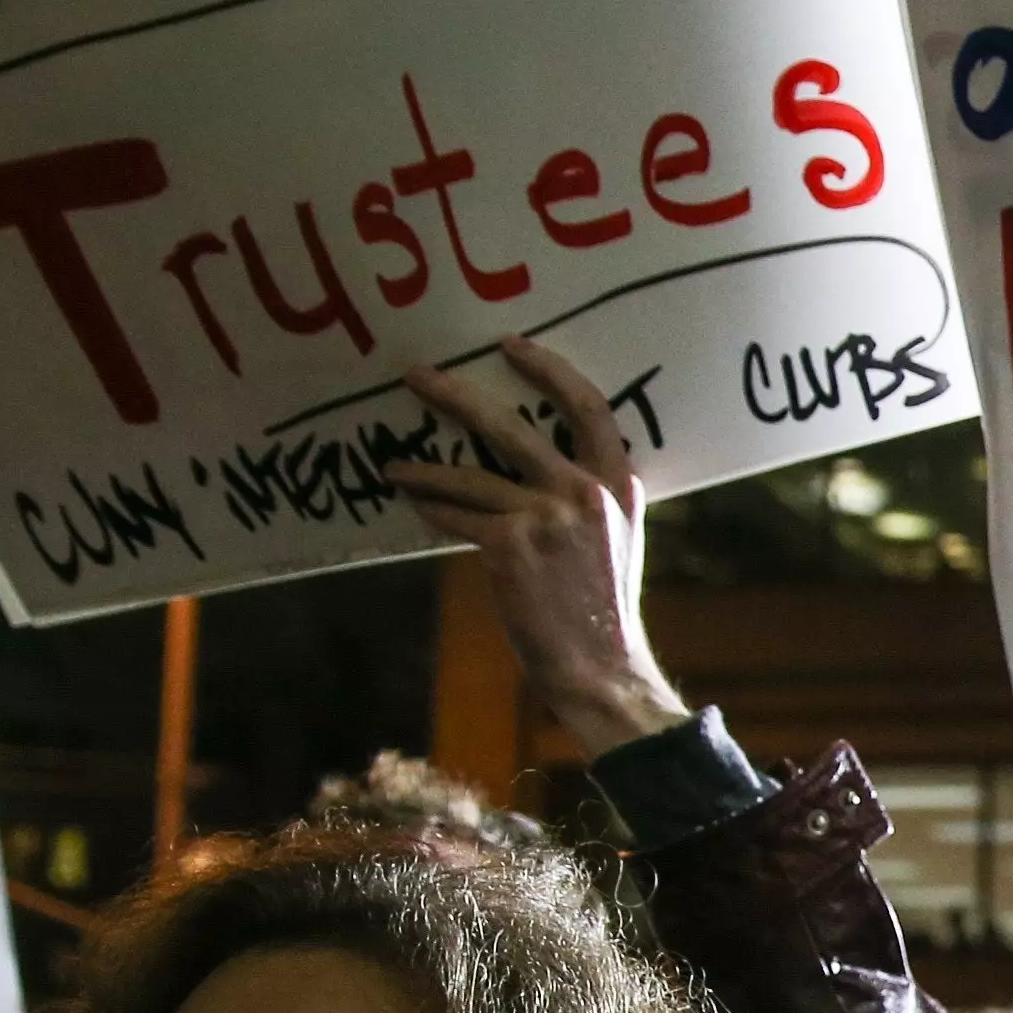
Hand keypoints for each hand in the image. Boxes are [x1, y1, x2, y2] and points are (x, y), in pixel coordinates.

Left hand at [384, 336, 692, 755]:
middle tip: (419, 376)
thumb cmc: (601, 611)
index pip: (588, 408)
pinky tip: (412, 502)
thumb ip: (590, 501)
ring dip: (425, 468)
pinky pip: (457, 516)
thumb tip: (544, 472)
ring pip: (471, 475)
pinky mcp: (510, 544)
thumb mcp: (617, 542)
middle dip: (457, 395)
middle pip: (512, 424)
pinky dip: (431, 509)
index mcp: (618, 485)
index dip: (549, 372)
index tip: (511, 347)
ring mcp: (547, 516)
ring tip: (394, 464)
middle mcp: (584, 491)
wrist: (599, 665)